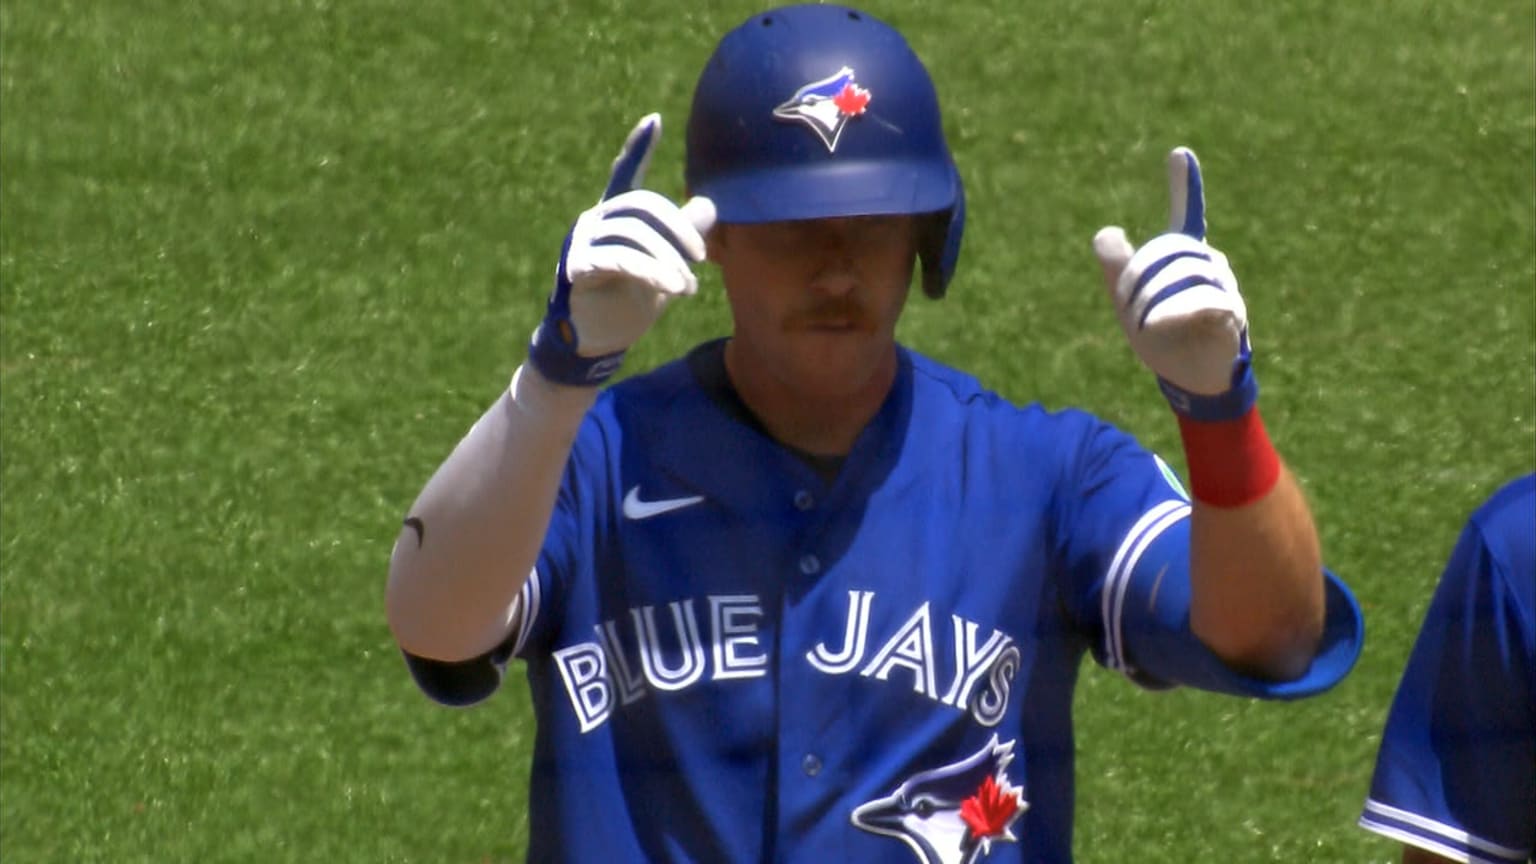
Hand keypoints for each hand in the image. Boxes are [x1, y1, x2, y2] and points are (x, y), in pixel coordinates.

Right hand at [529, 114, 716, 386]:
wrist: (597, 343)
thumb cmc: (628, 302)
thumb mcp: (665, 266)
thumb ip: (683, 236)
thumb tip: (709, 205)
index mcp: (614, 216)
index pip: (625, 173)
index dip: (639, 148)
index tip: (655, 120)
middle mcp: (594, 221)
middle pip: (644, 207)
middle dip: (679, 231)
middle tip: (702, 258)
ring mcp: (581, 242)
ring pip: (635, 235)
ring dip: (669, 261)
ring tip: (687, 287)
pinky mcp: (577, 267)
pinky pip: (621, 260)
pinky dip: (652, 273)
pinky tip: (674, 288)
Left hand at [1092, 148, 1255, 419]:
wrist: (1187, 379)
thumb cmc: (1161, 336)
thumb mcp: (1128, 300)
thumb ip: (1116, 265)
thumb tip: (1106, 232)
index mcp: (1184, 257)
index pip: (1187, 215)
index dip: (1185, 186)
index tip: (1179, 153)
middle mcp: (1210, 263)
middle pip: (1168, 251)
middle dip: (1138, 280)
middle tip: (1130, 313)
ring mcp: (1224, 285)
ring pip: (1183, 274)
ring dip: (1152, 302)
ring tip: (1145, 326)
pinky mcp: (1231, 312)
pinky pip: (1203, 300)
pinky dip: (1174, 311)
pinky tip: (1156, 323)